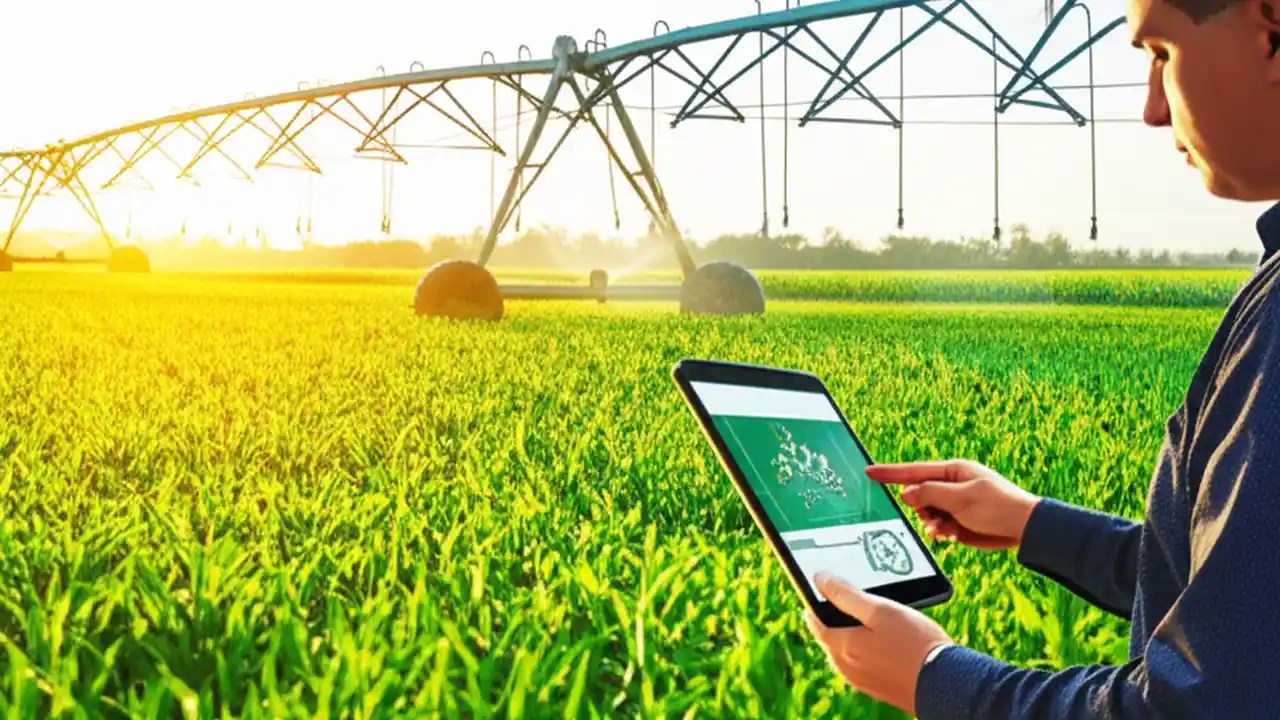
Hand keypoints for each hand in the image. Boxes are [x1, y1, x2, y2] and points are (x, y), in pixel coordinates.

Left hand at [803, 571, 952, 716]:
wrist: (947, 683)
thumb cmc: (914, 643)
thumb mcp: (880, 610)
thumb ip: (846, 595)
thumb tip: (820, 579)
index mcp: (841, 648)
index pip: (814, 622)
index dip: (812, 603)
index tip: (814, 590)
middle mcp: (846, 668)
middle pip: (829, 637)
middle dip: (829, 617)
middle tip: (836, 599)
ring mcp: (862, 680)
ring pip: (844, 651)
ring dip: (847, 632)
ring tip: (859, 615)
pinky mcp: (878, 687)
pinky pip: (860, 662)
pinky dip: (862, 646)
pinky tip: (879, 638)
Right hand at [866, 459, 1041, 550]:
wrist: (1024, 528)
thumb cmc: (998, 506)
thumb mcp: (960, 498)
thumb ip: (930, 494)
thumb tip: (906, 492)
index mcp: (953, 471)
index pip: (914, 471)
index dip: (891, 473)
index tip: (869, 472)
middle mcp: (952, 486)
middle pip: (919, 494)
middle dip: (919, 506)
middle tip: (931, 515)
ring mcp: (956, 503)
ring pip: (926, 512)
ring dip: (930, 522)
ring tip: (944, 529)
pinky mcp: (960, 521)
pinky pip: (938, 525)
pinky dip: (940, 530)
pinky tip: (950, 535)